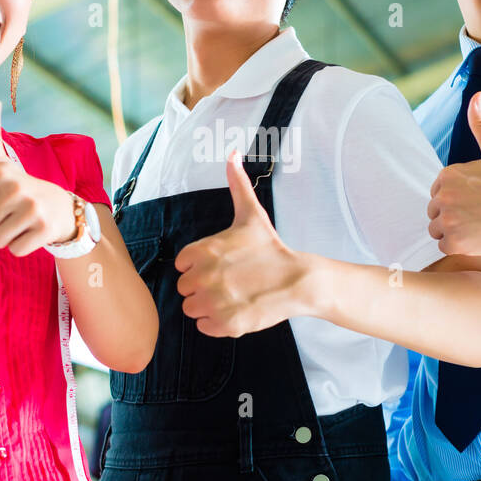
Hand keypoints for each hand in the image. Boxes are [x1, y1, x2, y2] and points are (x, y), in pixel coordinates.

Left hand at [0, 100, 76, 255]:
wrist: (63, 208)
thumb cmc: (20, 186)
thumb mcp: (1, 161)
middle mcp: (15, 189)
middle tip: (6, 217)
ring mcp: (32, 209)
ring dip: (3, 238)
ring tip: (17, 224)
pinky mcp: (45, 230)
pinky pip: (15, 250)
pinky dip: (20, 247)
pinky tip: (30, 232)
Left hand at [174, 150, 311, 336]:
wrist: (298, 281)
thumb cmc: (271, 248)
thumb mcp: (251, 214)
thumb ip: (237, 184)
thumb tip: (233, 153)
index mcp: (203, 251)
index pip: (182, 265)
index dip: (198, 265)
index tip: (219, 264)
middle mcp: (205, 277)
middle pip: (185, 289)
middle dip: (202, 287)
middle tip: (229, 281)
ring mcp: (215, 302)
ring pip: (192, 309)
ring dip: (208, 306)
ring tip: (232, 296)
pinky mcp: (226, 324)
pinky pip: (204, 327)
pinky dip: (217, 323)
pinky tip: (235, 310)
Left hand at [427, 91, 480, 255]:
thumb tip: (477, 96)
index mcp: (448, 174)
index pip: (438, 193)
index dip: (458, 198)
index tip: (479, 199)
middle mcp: (443, 195)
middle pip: (435, 212)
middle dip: (454, 215)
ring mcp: (448, 220)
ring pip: (437, 229)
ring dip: (455, 231)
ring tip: (480, 225)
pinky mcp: (455, 242)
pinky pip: (444, 246)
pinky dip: (460, 246)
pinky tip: (479, 238)